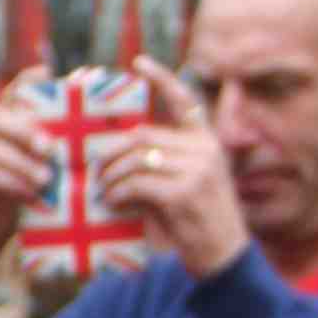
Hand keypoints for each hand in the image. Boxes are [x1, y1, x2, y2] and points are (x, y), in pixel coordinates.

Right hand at [0, 69, 58, 317]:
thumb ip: (52, 161)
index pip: (11, 97)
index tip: (51, 74)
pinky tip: (31, 196)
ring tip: (47, 178)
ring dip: (22, 159)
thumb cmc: (7, 213)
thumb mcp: (34, 182)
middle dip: (27, 127)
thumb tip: (95, 146)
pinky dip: (10, 182)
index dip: (28, 83)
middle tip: (52, 146)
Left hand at [100, 60, 246, 277]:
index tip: (138, 62)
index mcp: (206, 141)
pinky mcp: (184, 192)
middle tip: (95, 171)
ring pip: (135, 158)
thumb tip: (114, 151)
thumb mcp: (183, 182)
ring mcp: (197, 169)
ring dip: (110, 176)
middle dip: (111, 153)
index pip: (184, 100)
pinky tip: (112, 202)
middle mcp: (205, 149)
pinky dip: (117, 192)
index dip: (161, 79)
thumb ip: (160, 161)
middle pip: (142, 136)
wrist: (222, 255)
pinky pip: (135, 182)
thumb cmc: (195, 220)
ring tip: (103, 191)